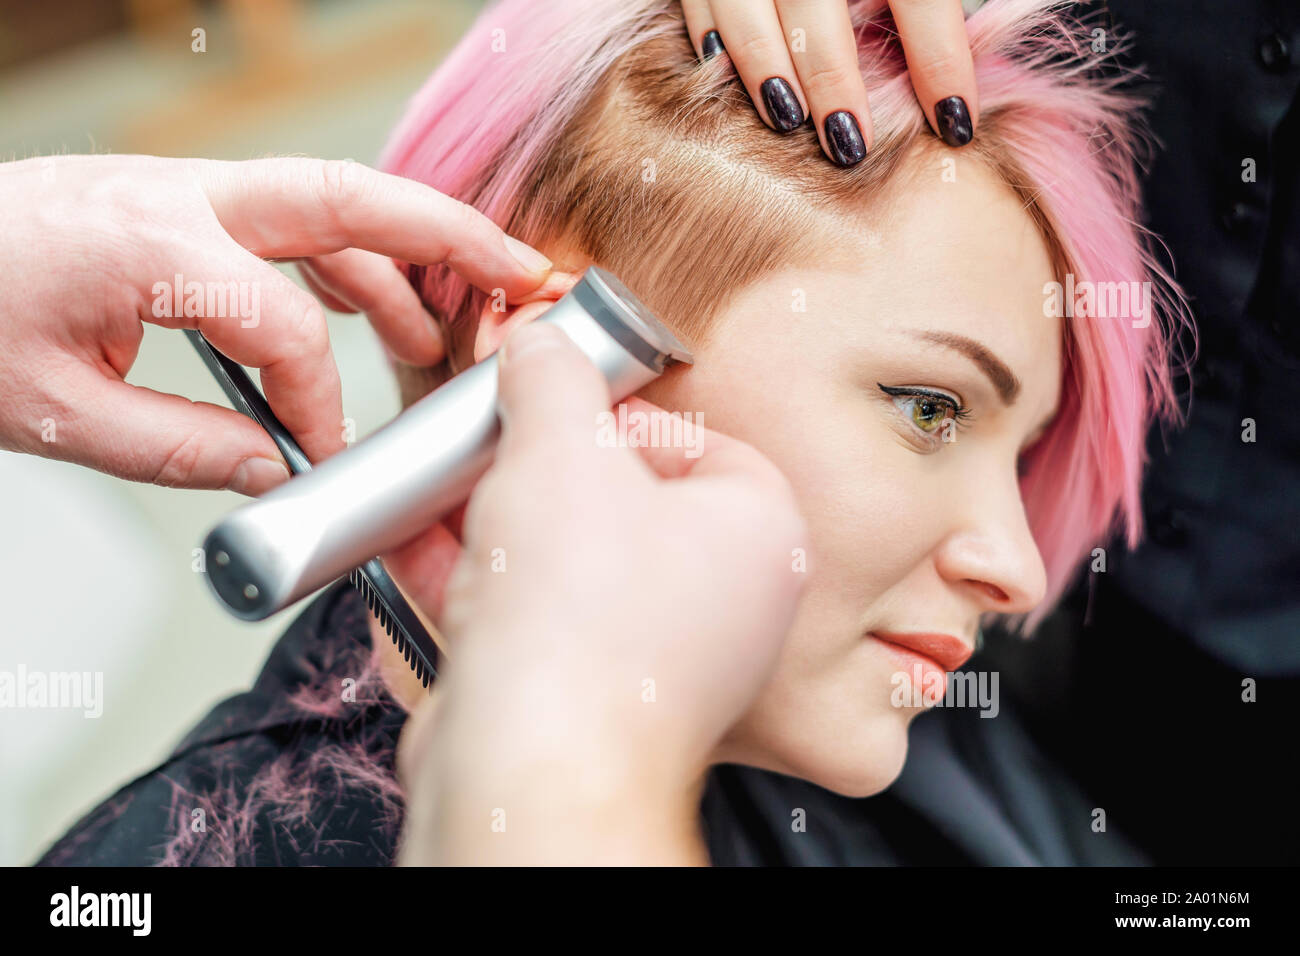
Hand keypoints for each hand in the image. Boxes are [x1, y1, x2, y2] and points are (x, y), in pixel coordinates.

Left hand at [0, 154, 552, 493]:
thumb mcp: (56, 413)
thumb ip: (182, 450)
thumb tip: (275, 477)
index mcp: (153, 246)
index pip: (287, 335)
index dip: (322, 407)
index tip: (324, 458)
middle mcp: (179, 195)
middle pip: (351, 200)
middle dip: (450, 235)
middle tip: (521, 275)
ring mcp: (179, 187)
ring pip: (327, 203)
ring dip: (404, 253)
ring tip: (450, 320)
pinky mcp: (174, 200)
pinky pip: (284, 218)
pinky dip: (342, 255)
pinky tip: (366, 302)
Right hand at [394, 320, 807, 864]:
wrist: (531, 768)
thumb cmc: (582, 626)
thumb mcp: (561, 448)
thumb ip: (553, 378)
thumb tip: (544, 345)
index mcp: (758, 535)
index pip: (703, 442)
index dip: (622, 413)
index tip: (564, 400)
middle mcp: (723, 605)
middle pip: (624, 503)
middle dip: (537, 467)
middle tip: (492, 438)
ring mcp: (656, 660)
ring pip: (569, 564)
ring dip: (494, 521)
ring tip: (440, 483)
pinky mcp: (587, 700)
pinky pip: (531, 620)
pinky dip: (476, 582)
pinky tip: (418, 544)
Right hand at [681, 0, 977, 160]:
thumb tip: (961, 59)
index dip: (940, 59)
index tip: (955, 121)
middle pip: (815, 5)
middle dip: (833, 80)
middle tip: (851, 147)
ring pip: (747, 5)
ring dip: (764, 68)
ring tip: (788, 120)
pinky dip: (711, 34)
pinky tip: (726, 70)